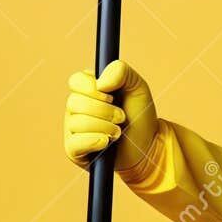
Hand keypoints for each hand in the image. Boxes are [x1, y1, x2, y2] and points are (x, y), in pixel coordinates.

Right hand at [64, 58, 158, 182]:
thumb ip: (121, 71)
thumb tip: (100, 83)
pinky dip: (93, 141)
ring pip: (77, 123)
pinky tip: (106, 142)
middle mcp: (75, 108)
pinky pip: (74, 144)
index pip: (76, 81)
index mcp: (86, 90)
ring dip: (104, 127)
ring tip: (119, 132)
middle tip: (121, 117)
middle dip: (104, 111)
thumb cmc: (139, 117)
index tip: (112, 96)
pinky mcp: (73, 151)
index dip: (93, 89)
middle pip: (74, 102)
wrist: (149, 147)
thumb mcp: (137, 87)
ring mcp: (72, 129)